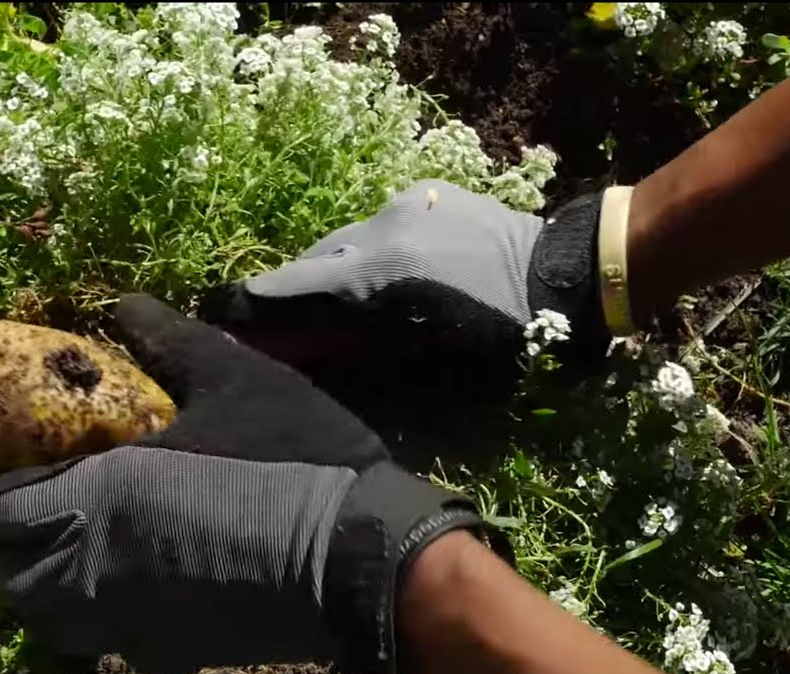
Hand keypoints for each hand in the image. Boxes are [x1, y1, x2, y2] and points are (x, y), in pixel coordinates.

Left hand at [0, 293, 491, 673]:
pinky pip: (107, 638)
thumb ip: (164, 339)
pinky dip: (102, 611)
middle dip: (6, 547)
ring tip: (85, 543)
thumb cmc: (295, 456)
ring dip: (47, 584)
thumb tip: (118, 304)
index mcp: (94, 499)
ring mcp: (129, 625)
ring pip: (49, 620)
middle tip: (35, 511)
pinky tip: (147, 576)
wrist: (367, 557)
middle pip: (6, 580)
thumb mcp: (233, 378)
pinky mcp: (168, 654)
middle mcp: (93, 573)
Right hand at [200, 181, 612, 444]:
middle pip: (311, 262)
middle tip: (297, 327)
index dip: (246, 306)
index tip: (217, 316)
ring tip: (357, 305)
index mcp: (377, 274)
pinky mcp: (425, 192)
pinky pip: (378, 226)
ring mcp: (402, 203)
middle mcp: (378, 227)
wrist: (572, 274)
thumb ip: (358, 353)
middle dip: (299, 294)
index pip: (288, 288)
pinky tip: (399, 275)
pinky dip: (374, 252)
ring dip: (340, 273)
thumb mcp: (429, 364)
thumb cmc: (506, 339)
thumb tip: (306, 353)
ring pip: (344, 242)